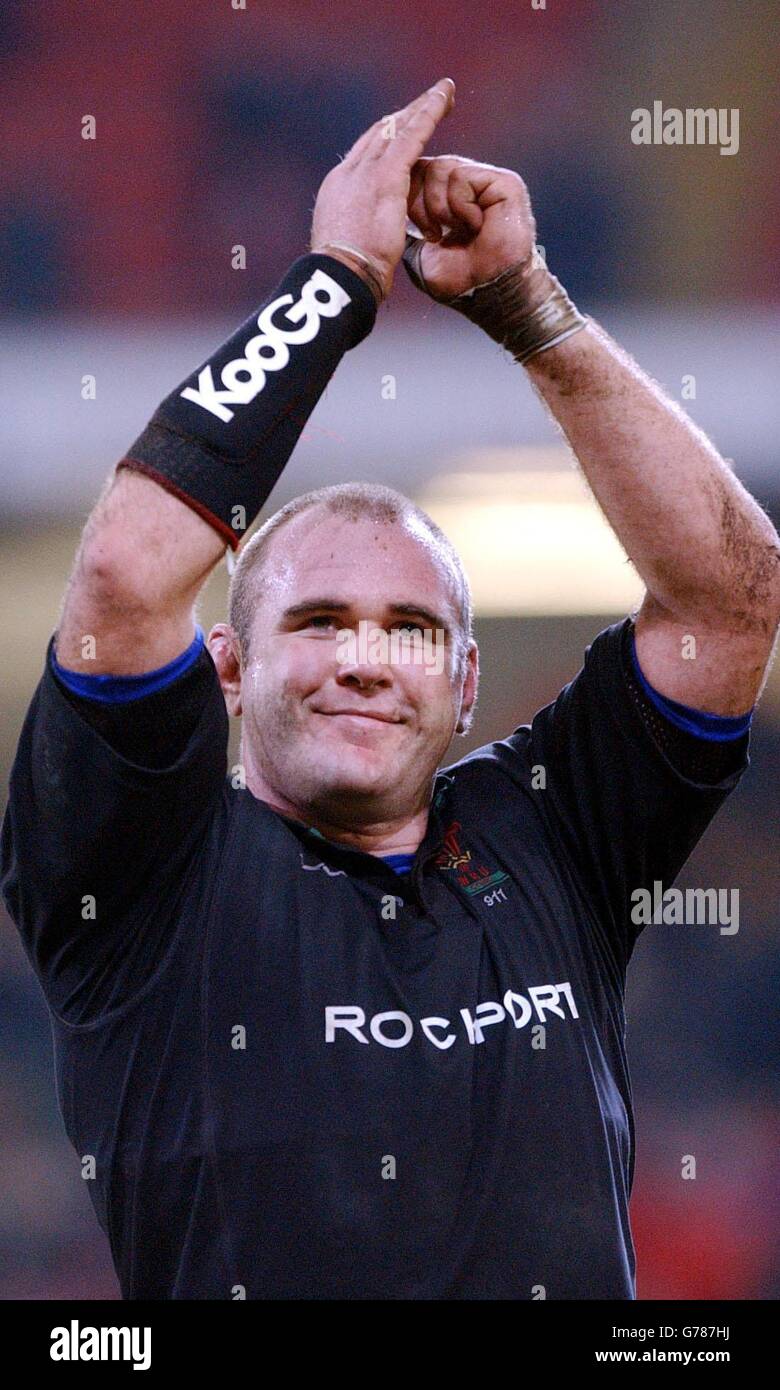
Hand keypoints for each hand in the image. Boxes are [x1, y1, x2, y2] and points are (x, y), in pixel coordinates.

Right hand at [310, 77, 455, 299]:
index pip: (365, 156)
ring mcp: (366, 172)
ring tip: (442, 92)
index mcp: (339, 192)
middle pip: (380, 134)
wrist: (340, 279)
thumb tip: (363, 242)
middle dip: (404, 116)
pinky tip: (443, 101)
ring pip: (397, 128)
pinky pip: (412, 137)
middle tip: (428, 100)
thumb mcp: (348, 251)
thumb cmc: (345, 278)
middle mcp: (349, 174)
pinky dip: (428, 115)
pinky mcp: (386, 177)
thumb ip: (357, 236)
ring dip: (420, 108)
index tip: (402, 130)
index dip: (385, 140)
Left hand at [406, 157, 536, 299]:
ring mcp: (487, 181)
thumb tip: (390, 204)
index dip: (408, 194)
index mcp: (451, 197)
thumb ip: (405, 225)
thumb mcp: (418, 250)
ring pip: (441, 166)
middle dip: (420, 203)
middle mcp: (469, 185)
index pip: (418, 171)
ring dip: (439, 207)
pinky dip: (460, 205)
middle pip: (426, 165)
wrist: (487, 293)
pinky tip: (473, 226)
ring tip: (453, 231)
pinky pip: (463, 175)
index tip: (417, 229)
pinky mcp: (504, 183)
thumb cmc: (458, 279)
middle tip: (433, 234)